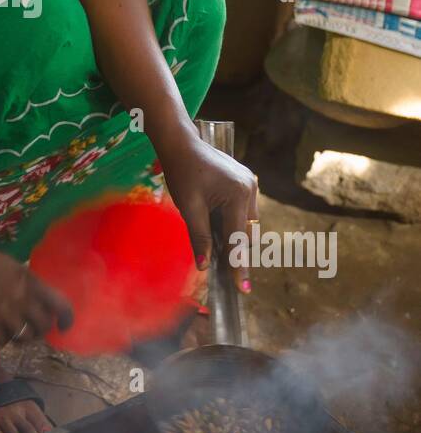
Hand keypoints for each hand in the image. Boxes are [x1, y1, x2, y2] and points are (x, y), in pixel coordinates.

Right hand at [0, 241, 73, 348]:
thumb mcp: (9, 265)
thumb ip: (23, 283)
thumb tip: (31, 299)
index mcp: (30, 280)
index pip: (61, 304)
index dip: (67, 319)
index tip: (65, 326)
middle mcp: (23, 299)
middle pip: (44, 326)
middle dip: (41, 330)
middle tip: (34, 329)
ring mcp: (5, 314)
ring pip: (25, 337)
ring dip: (22, 337)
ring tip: (16, 333)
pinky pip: (4, 341)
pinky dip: (3, 339)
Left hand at [159, 132, 258, 293]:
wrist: (181, 143)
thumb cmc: (182, 172)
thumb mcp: (189, 207)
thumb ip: (200, 237)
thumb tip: (205, 266)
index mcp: (238, 195)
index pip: (238, 239)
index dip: (237, 265)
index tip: (241, 288)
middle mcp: (250, 190)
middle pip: (246, 233)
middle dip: (235, 251)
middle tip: (223, 272)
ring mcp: (250, 184)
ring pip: (246, 223)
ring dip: (233, 235)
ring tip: (216, 247)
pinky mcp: (245, 182)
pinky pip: (242, 211)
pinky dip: (232, 222)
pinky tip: (216, 225)